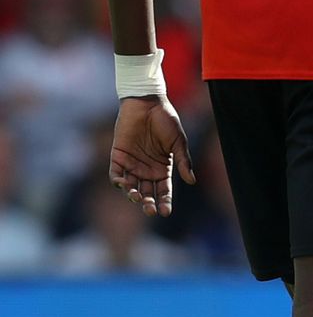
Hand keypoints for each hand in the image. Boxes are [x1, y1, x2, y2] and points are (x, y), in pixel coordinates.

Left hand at [108, 95, 194, 216]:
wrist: (147, 103)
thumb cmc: (166, 120)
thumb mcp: (178, 142)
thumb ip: (183, 161)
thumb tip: (192, 181)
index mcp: (163, 168)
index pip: (164, 190)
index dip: (165, 202)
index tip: (166, 212)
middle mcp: (147, 169)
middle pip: (147, 192)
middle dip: (148, 204)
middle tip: (150, 211)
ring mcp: (132, 164)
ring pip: (131, 187)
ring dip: (133, 195)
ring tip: (137, 197)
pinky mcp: (118, 156)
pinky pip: (115, 173)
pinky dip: (118, 181)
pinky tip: (124, 184)